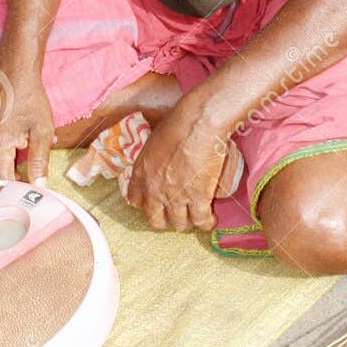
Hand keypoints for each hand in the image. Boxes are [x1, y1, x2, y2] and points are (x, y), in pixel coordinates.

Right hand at [0, 66, 54, 185]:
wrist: (14, 74)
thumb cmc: (31, 100)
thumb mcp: (42, 130)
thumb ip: (39, 161)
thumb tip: (39, 187)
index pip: (2, 181)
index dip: (15, 192)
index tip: (28, 197)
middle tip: (16, 194)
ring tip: (11, 180)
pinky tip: (2, 166)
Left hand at [125, 99, 227, 232]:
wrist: (199, 122)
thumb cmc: (178, 123)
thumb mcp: (153, 141)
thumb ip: (152, 159)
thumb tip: (159, 164)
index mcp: (141, 173)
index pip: (136, 201)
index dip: (147, 205)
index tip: (156, 204)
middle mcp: (154, 189)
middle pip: (156, 220)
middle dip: (166, 221)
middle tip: (177, 215)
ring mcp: (175, 196)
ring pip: (178, 224)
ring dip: (187, 223)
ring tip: (195, 218)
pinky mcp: (198, 197)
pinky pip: (200, 221)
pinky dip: (206, 223)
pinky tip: (210, 220)